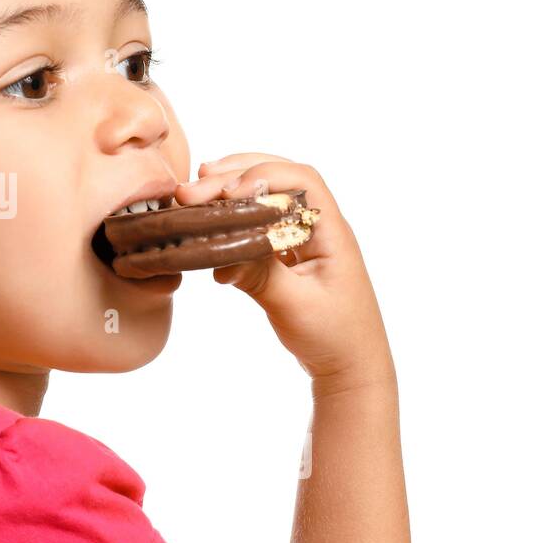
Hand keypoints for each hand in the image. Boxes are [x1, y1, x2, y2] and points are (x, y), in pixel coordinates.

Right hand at [177, 154, 394, 390]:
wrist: (350, 366)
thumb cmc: (334, 337)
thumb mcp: (295, 307)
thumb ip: (260, 275)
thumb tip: (220, 253)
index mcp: (330, 231)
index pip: (298, 180)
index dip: (258, 176)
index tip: (223, 193)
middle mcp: (317, 227)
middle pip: (277, 179)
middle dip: (233, 176)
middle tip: (190, 191)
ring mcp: (302, 239)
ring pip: (266, 197)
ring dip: (230, 190)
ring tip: (195, 193)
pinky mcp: (287, 254)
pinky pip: (258, 222)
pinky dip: (231, 217)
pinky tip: (208, 228)